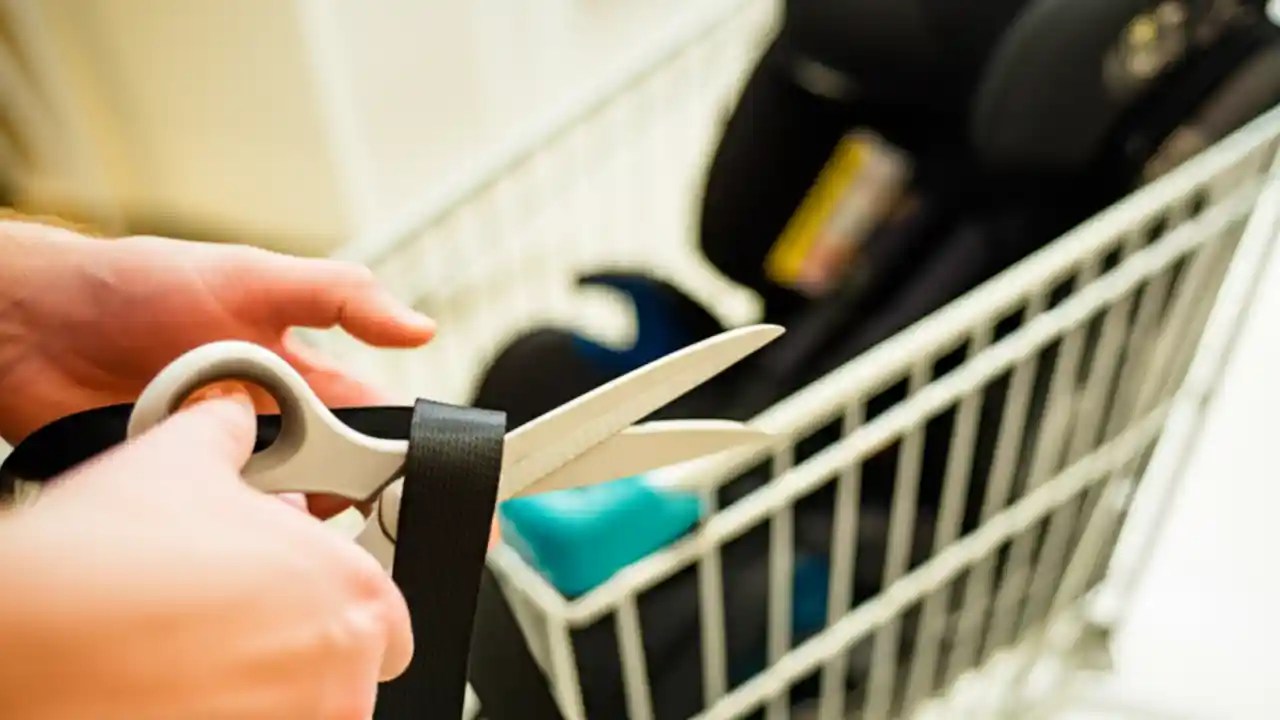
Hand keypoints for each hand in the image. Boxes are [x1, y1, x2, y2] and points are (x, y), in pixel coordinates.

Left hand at [0, 222, 433, 514]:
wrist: (31, 323)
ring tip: (268, 509)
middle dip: (339, 495)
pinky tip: (221, 526)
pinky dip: (225, 531)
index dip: (396, 447)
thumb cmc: (138, 284)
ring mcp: (219, 460)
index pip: (368, 417)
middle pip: (328, 475)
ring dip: (280, 516)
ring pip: (277, 510)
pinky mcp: (174, 489)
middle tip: (333, 503)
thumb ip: (340, 296)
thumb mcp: (252, 276)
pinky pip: (216, 526)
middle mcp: (265, 422)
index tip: (414, 477)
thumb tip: (421, 328)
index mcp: (296, 373)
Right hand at [0, 388, 412, 719]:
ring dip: (264, 683)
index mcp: (352, 591)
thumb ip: (229, 430)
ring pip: (303, 707)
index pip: (384, 611)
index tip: (294, 588)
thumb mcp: (177, 458)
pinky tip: (175, 682)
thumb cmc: (107, 561)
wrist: (24, 644)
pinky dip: (226, 708)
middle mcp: (342, 672)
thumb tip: (233, 415)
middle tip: (235, 615)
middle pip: (347, 666)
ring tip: (192, 648)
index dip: (333, 594)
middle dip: (301, 641)